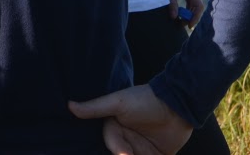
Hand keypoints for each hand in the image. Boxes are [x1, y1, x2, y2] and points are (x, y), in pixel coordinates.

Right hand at [70, 86, 191, 154]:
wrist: (179, 104)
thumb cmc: (146, 99)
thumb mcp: (119, 102)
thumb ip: (96, 108)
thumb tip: (70, 105)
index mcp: (117, 130)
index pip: (112, 145)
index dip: (118, 148)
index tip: (125, 152)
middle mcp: (127, 142)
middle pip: (122, 154)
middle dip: (126, 153)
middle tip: (131, 152)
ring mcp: (142, 151)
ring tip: (139, 153)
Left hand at [162, 0, 203, 27]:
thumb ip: (171, 3)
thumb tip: (174, 17)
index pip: (199, 6)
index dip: (195, 17)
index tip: (189, 26)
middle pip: (197, 6)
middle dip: (191, 17)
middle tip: (180, 25)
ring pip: (193, 3)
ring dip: (188, 12)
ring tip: (179, 20)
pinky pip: (189, 0)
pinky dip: (185, 7)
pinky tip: (179, 12)